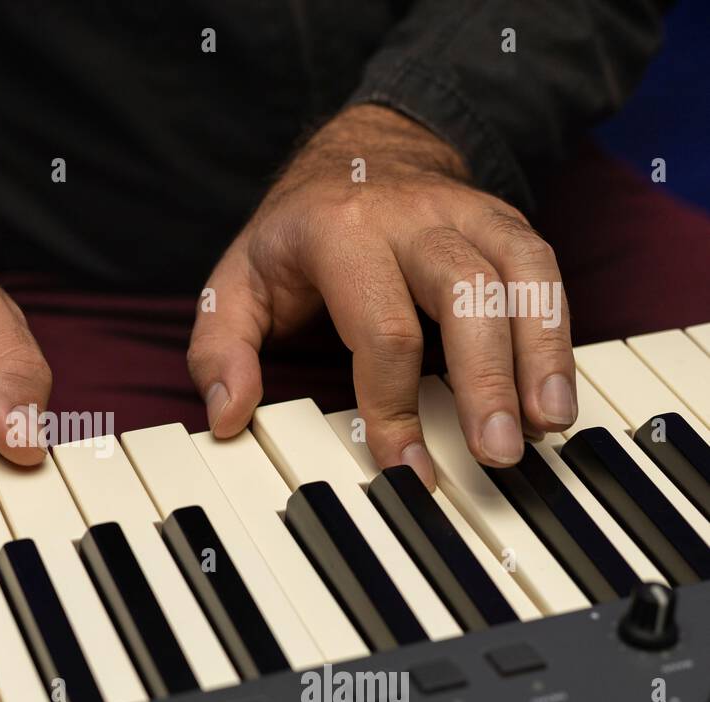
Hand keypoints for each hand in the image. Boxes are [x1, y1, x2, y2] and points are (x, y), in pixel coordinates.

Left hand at [189, 104, 574, 486]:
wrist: (356, 155)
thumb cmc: (294, 237)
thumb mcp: (236, 283)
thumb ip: (220, 350)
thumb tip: (228, 416)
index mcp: (340, 232)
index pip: (380, 327)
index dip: (394, 405)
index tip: (405, 469)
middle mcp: (412, 216)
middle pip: (465, 293)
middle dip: (484, 379)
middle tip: (493, 453)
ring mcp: (466, 213)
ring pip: (520, 275)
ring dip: (539, 354)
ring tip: (545, 426)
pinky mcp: (504, 223)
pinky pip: (543, 271)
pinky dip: (558, 332)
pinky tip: (556, 394)